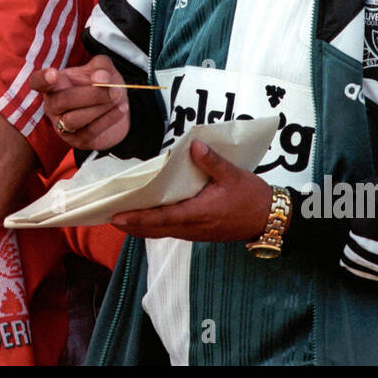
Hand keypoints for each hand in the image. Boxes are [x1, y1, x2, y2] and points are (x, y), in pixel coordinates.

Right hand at [28, 55, 129, 150]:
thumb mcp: (103, 69)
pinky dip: (108, 119)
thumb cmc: (102, 85)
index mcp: (54, 84)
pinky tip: (121, 108)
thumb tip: (100, 77)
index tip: (54, 74)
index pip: (37, 82)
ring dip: (99, 107)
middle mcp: (53, 105)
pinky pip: (90, 131)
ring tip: (117, 96)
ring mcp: (62, 125)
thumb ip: (102, 66)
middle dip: (91, 95)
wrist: (116, 107)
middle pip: (62, 100)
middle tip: (113, 89)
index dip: (42, 79)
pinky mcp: (77, 140)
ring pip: (74, 119)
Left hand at [110, 141, 272, 241]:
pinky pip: (172, 231)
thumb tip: (192, 145)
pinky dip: (156, 225)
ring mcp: (196, 233)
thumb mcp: (233, 175)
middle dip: (131, 224)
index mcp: (199, 213)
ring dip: (142, 226)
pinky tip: (149, 216)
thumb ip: (211, 161)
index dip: (138, 218)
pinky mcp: (199, 233)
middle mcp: (193, 227)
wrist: (269, 219)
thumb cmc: (252, 197)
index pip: (162, 218)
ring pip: (162, 232)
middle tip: (108, 216)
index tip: (116, 216)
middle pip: (155, 229)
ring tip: (122, 217)